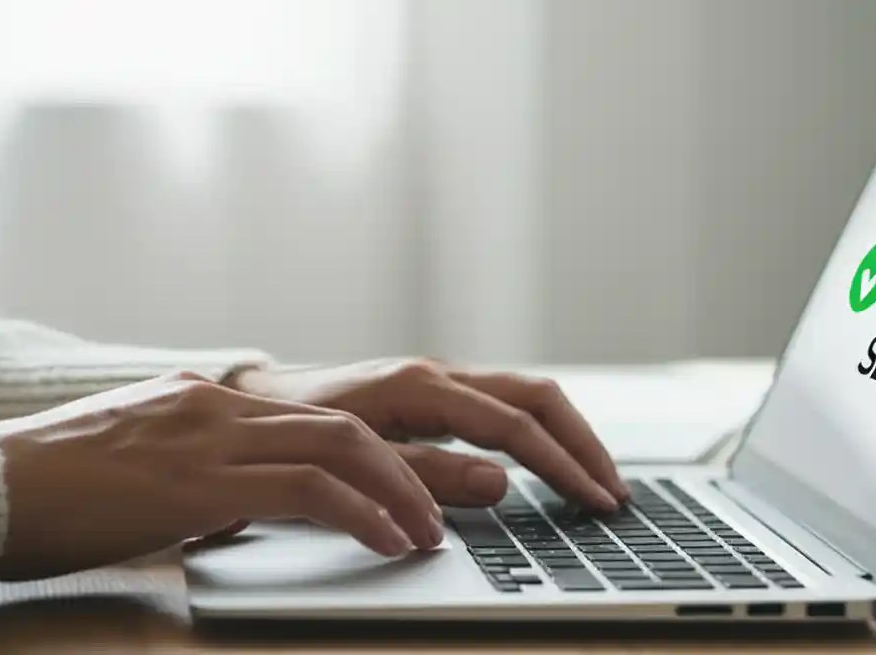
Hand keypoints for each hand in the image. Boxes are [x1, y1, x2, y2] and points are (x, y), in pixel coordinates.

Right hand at [0, 372, 443, 580]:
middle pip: (342, 425)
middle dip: (402, 469)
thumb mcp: (134, 465)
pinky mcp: (198, 482)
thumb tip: (231, 503)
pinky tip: (385, 541)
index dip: (368, 452)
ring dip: (397, 491)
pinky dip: (359, 513)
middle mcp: (216, 407)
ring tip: (428, 532)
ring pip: (340, 448)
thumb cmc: (45, 489)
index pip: (310, 417)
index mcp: (203, 402)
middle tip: (436, 510)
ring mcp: (209, 438)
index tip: (401, 484)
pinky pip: (306, 490)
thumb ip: (191, 469)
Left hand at [229, 359, 628, 510]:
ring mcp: (442, 382)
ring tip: (598, 482)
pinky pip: (505, 407)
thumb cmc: (298, 432)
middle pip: (538, 397)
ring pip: (528, 397)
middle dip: (583, 444)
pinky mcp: (438, 396)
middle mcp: (440, 375)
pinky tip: (553, 464)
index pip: (516, 426)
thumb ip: (427, 474)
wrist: (260, 404)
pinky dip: (540, 434)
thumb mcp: (356, 461)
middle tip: (614, 493)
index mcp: (422, 388)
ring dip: (568, 437)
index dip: (562, 465)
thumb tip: (501, 483)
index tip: (596, 500)